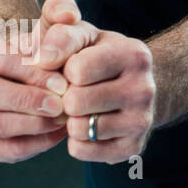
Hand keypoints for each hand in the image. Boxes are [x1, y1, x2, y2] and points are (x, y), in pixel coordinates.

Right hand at [0, 0, 87, 162]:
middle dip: (26, 101)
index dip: (31, 74)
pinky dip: (31, 145)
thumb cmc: (56, 49)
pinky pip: (2, 150)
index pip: (0, 62)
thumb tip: (67, 15)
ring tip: (62, 120)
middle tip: (61, 104)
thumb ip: (62, 11)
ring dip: (29, 125)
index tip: (63, 83)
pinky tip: (58, 134)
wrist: (55, 78)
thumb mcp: (60, 27)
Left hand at [58, 28, 156, 164]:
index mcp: (135, 55)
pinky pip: (81, 151)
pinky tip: (88, 126)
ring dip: (69, 120)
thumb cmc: (100, 57)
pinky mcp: (132, 147)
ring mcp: (141, 121)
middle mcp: (144, 89)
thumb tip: (43, 59)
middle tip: (75, 92)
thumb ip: (61, 36)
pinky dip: (76, 141)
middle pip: (75, 102)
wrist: (136, 86)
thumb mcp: (85, 36)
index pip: (77, 70)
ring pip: (77, 129)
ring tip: (82, 109)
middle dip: (65, 97)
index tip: (75, 68)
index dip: (65, 70)